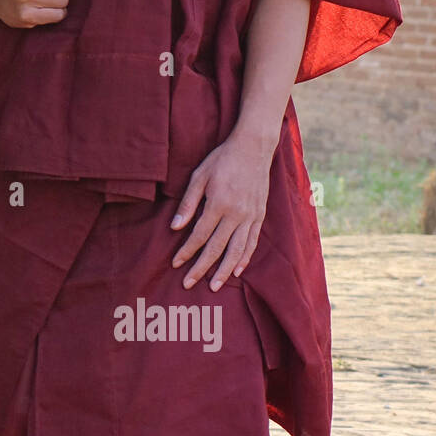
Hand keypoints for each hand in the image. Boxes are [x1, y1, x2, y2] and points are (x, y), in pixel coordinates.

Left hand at [170, 128, 276, 291]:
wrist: (254, 148)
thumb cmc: (223, 160)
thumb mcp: (199, 176)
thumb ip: (188, 203)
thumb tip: (175, 227)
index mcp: (219, 203)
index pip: (199, 235)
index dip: (186, 251)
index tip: (176, 263)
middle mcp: (236, 214)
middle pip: (216, 248)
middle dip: (201, 268)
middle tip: (188, 284)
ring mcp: (250, 216)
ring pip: (236, 250)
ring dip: (224, 271)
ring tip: (214, 286)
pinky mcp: (259, 216)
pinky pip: (252, 242)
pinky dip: (244, 258)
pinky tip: (236, 271)